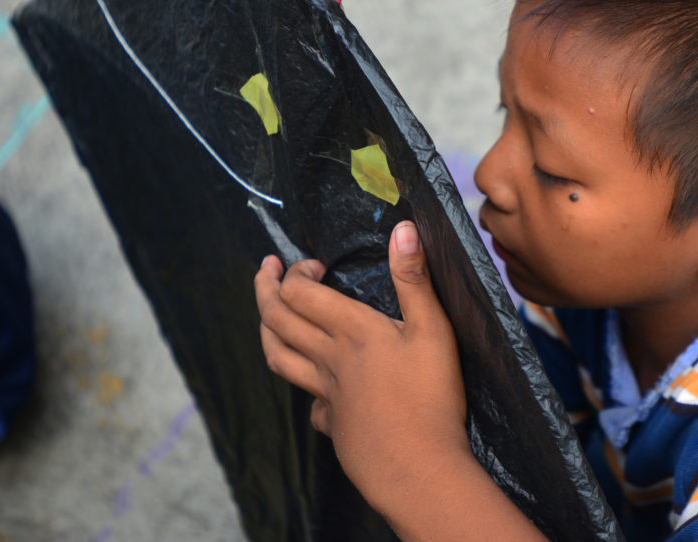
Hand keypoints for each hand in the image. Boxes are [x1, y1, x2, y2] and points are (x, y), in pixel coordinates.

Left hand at [255, 221, 468, 513]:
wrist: (418, 469)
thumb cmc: (431, 398)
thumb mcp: (433, 331)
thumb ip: (414, 280)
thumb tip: (402, 229)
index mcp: (351, 331)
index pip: (299, 292)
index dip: (295, 272)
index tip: (313, 264)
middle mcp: (329, 359)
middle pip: (276, 320)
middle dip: (264, 289)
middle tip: (264, 269)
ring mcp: (326, 394)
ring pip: (278, 357)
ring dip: (266, 330)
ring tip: (267, 314)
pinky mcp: (333, 424)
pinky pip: (307, 401)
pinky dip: (303, 385)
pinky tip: (315, 387)